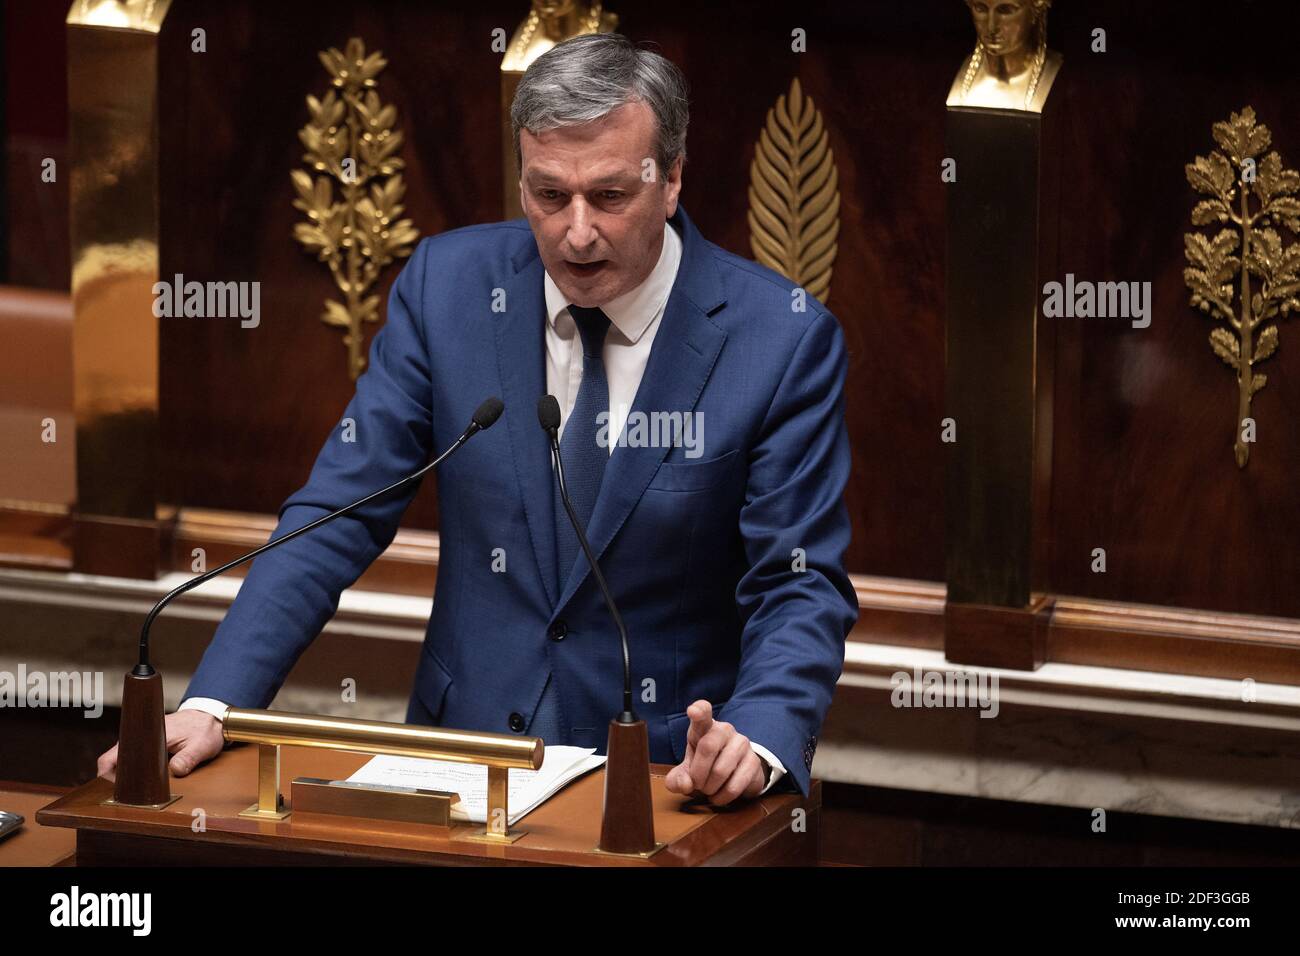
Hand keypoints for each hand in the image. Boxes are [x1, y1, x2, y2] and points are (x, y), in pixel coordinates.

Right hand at [96, 709, 223, 780]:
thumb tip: (175, 771)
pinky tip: (145, 779)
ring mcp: (142, 738)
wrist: (211, 715)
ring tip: (137, 788)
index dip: (108, 773)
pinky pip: (135, 756)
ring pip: (124, 758)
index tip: (116, 787)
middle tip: (129, 793)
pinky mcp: (148, 742)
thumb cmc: (205, 729)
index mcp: (147, 735)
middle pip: (114, 759)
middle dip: (117, 777)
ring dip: (127, 772)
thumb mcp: (201, 745)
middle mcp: (140, 735)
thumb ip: (188, 758)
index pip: (113, 755)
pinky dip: (136, 767)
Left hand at [664, 699, 765, 805]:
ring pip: (721, 769)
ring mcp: (742, 743)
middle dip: (698, 773)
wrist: (735, 772)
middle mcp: (724, 730)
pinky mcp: (754, 761)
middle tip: (697, 785)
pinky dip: (722, 796)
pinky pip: (735, 785)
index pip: (703, 712)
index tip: (692, 711)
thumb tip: (686, 784)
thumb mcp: (687, 771)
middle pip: (707, 747)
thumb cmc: (705, 765)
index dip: (698, 711)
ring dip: (710, 787)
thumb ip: (678, 779)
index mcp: (704, 727)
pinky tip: (719, 797)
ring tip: (708, 790)